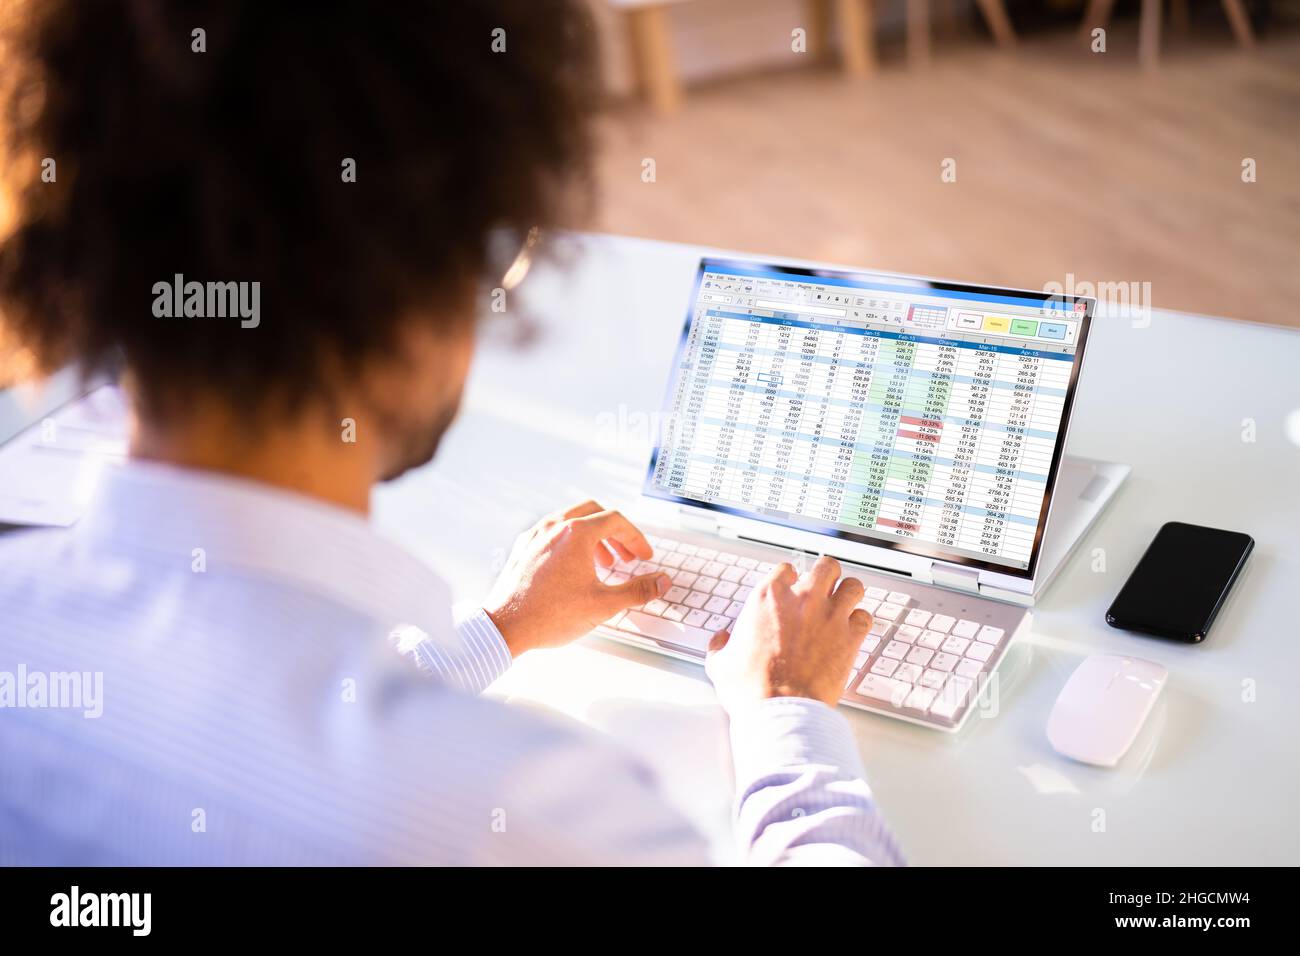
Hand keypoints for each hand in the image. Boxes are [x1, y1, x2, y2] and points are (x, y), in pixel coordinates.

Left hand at [484, 500, 671, 656]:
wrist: (505, 626)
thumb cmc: (549, 615)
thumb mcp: (603, 605)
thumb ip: (637, 590)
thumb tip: (661, 581)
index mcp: (576, 533)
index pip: (616, 521)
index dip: (636, 538)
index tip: (644, 556)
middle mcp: (554, 527)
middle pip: (594, 512)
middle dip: (615, 532)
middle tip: (626, 555)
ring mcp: (535, 535)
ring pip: (571, 520)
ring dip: (593, 537)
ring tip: (603, 563)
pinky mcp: (523, 548)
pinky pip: (552, 533)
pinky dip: (571, 542)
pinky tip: (573, 566)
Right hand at [705, 556, 870, 711]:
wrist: (781, 710)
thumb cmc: (752, 689)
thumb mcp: (721, 664)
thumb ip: (721, 645)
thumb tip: (721, 639)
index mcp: (768, 598)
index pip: (786, 569)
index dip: (790, 579)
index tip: (790, 589)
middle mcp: (802, 599)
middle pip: (826, 567)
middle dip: (826, 575)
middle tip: (823, 589)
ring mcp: (829, 615)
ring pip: (853, 585)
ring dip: (848, 593)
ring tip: (843, 604)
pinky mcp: (850, 637)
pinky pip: (865, 617)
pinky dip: (860, 622)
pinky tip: (853, 630)